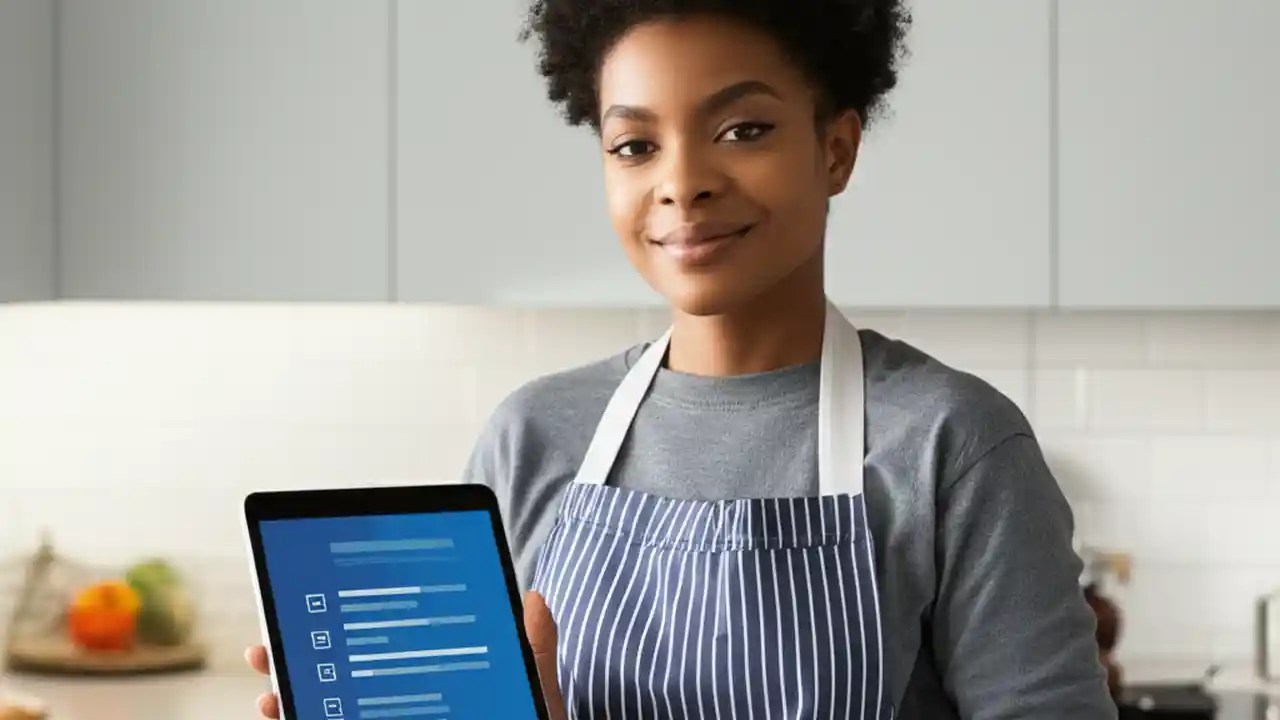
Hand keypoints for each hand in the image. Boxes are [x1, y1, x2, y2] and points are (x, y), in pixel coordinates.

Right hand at [245, 593, 565, 719]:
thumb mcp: (532, 695)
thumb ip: (534, 651)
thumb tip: (535, 598)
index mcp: (433, 677)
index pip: (383, 643)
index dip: (348, 623)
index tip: (314, 602)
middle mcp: (401, 700)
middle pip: (342, 673)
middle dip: (299, 657)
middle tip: (268, 644)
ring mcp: (387, 714)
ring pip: (327, 706)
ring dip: (290, 697)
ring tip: (273, 692)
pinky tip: (283, 715)